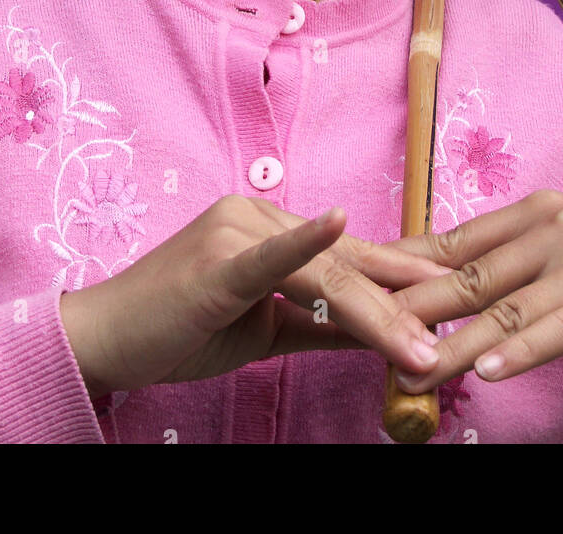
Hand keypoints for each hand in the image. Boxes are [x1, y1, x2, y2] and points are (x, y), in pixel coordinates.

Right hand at [61, 194, 450, 395]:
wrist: (108, 340)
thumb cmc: (180, 329)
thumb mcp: (265, 328)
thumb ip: (320, 322)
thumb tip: (379, 333)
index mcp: (270, 226)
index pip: (350, 256)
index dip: (402, 280)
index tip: (454, 299)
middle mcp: (257, 214)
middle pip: (347, 266)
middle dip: (402, 308)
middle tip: (451, 339)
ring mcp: (236, 231)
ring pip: (324, 272)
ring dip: (376, 313)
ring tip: (419, 347)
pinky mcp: (216, 261)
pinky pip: (269, 255)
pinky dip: (305, 240)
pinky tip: (338, 223)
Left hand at [378, 190, 562, 391]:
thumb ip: (510, 268)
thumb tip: (437, 290)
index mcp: (537, 210)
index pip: (455, 240)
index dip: (404, 267)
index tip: (359, 288)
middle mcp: (557, 226)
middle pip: (470, 275)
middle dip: (414, 311)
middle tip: (365, 338)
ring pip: (504, 309)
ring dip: (453, 346)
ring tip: (411, 372)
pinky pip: (556, 330)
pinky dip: (518, 352)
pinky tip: (486, 373)